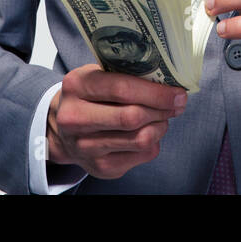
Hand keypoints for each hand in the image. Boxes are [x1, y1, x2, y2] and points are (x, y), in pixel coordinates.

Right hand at [46, 63, 186, 178]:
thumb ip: (126, 74)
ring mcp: (86, 147)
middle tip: (176, 104)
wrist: (62, 129)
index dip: (156, 92)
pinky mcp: (101, 167)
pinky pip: (142, 155)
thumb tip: (168, 81)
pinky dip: (153, 142)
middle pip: (133, 117)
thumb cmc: (89, 96)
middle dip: (162, 109)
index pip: (122, 89)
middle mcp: (75, 118)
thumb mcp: (98, 75)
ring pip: (141, 139)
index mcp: (76, 86)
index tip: (178, 93)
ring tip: (161, 117)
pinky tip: (148, 132)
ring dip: (160, 126)